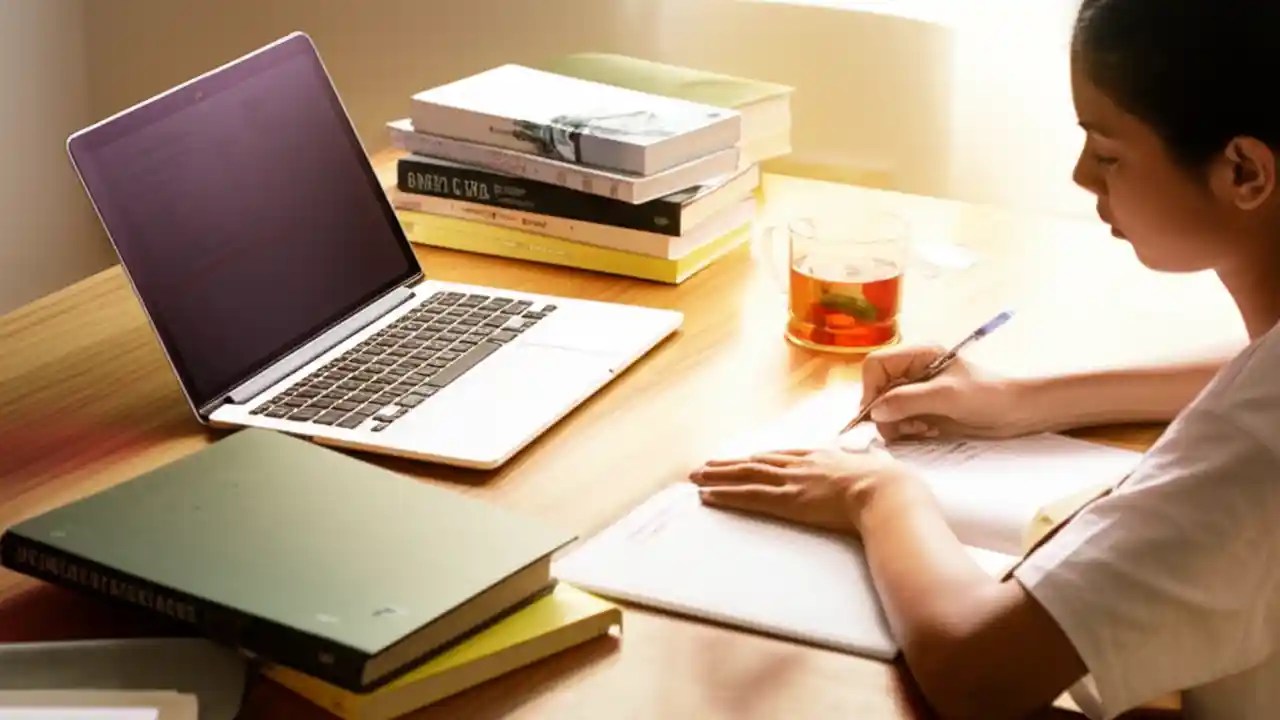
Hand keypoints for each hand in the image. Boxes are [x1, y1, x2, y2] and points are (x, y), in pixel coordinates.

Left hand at [688, 444, 921, 534]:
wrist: (888, 492)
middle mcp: (804, 465)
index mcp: (825, 457)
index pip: (786, 456)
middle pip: (759, 463)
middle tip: (707, 467)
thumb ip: (875, 460)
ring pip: (747, 476)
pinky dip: (726, 496)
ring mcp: (794, 481)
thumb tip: (880, 457)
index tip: (748, 459)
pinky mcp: (789, 500)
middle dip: (732, 465)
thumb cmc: (891, 484)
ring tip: (697, 477)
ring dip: (719, 477)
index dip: (764, 458)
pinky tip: (708, 496)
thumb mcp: (882, 464)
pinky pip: (750, 498)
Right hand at [860, 344, 1032, 440]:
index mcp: (917, 355)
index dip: (871, 389)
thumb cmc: (987, 395)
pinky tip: (928, 431)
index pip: (875, 365)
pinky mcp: (924, 410)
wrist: (1017, 412)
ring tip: (923, 429)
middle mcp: (912, 371)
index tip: (880, 413)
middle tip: (908, 428)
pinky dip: (907, 430)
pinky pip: (900, 421)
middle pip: (877, 390)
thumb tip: (874, 411)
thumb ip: (907, 400)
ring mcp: (917, 392)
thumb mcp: (946, 396)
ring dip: (898, 424)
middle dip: (887, 412)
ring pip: (886, 409)